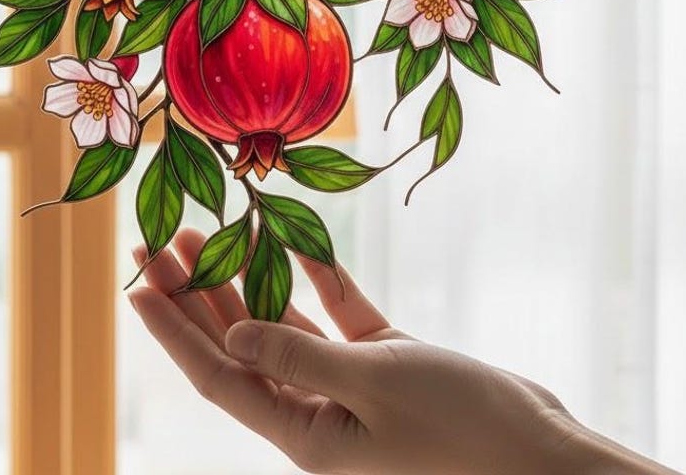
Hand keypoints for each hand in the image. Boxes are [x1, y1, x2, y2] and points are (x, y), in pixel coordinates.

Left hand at [128, 229, 641, 474]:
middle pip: (239, 344)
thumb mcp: (375, 385)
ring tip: (208, 233)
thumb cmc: (464, 433)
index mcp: (305, 432)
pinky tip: (297, 242)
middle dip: (196, 295)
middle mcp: (319, 410)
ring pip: (281, 326)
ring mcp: (354, 386)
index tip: (136, 287)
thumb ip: (301, 354)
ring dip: (246, 280)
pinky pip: (340, 315)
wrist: (548, 458)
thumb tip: (232, 333)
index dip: (172, 331)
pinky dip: (319, 279)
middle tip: (159, 243)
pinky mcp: (389, 363)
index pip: (217, 375)